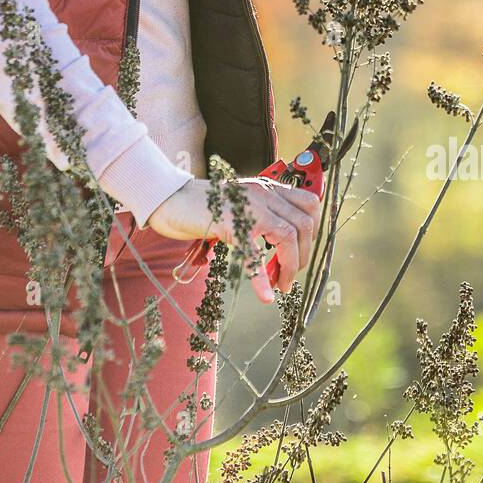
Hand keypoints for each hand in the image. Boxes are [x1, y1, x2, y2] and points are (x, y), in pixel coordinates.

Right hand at [147, 176, 320, 302]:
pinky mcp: (231, 224)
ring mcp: (248, 207)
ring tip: (281, 284)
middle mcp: (262, 193)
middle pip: (303, 223)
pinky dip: (261, 277)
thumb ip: (260, 216)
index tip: (302, 250)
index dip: (312, 231)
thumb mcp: (238, 204)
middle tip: (288, 274)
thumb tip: (278, 251)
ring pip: (287, 236)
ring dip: (289, 266)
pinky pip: (254, 253)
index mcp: (266, 188)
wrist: (169, 198)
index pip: (309, 203)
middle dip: (302, 254)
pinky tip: (264, 295)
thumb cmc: (201, 205)